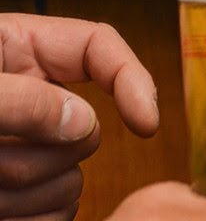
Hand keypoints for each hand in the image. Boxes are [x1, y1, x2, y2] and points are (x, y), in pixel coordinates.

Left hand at [0, 14, 158, 219]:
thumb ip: (23, 100)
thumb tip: (83, 125)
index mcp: (14, 51)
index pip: (97, 47)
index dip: (131, 79)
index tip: (146, 123)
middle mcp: (24, 98)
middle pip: (85, 126)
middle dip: (47, 154)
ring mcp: (20, 149)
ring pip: (68, 178)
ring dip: (26, 192)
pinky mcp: (16, 193)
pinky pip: (54, 212)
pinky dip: (28, 219)